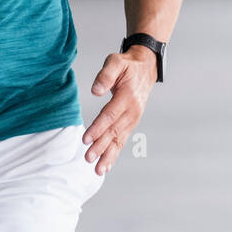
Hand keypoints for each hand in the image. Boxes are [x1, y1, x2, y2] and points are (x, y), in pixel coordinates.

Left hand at [82, 46, 156, 175]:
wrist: (146, 68)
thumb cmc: (128, 65)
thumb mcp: (116, 62)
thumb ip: (105, 75)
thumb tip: (96, 90)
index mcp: (127, 96)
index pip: (110, 115)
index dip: (97, 128)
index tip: (85, 139)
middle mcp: (133, 110)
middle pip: (114, 131)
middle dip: (101, 146)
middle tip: (88, 158)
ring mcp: (133, 118)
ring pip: (119, 139)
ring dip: (108, 155)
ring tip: (98, 169)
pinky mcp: (131, 122)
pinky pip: (123, 140)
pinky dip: (115, 153)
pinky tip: (106, 165)